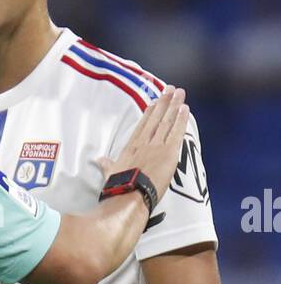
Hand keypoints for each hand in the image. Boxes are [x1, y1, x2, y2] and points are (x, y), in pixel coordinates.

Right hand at [113, 84, 189, 201]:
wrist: (129, 194)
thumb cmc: (119, 186)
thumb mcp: (110, 172)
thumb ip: (106, 164)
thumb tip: (98, 159)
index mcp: (131, 146)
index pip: (143, 125)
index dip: (150, 112)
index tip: (154, 101)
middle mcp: (145, 142)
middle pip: (156, 118)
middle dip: (164, 102)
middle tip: (170, 89)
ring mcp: (157, 145)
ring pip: (167, 121)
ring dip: (174, 105)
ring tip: (180, 92)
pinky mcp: (169, 152)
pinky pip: (177, 132)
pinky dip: (182, 119)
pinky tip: (185, 108)